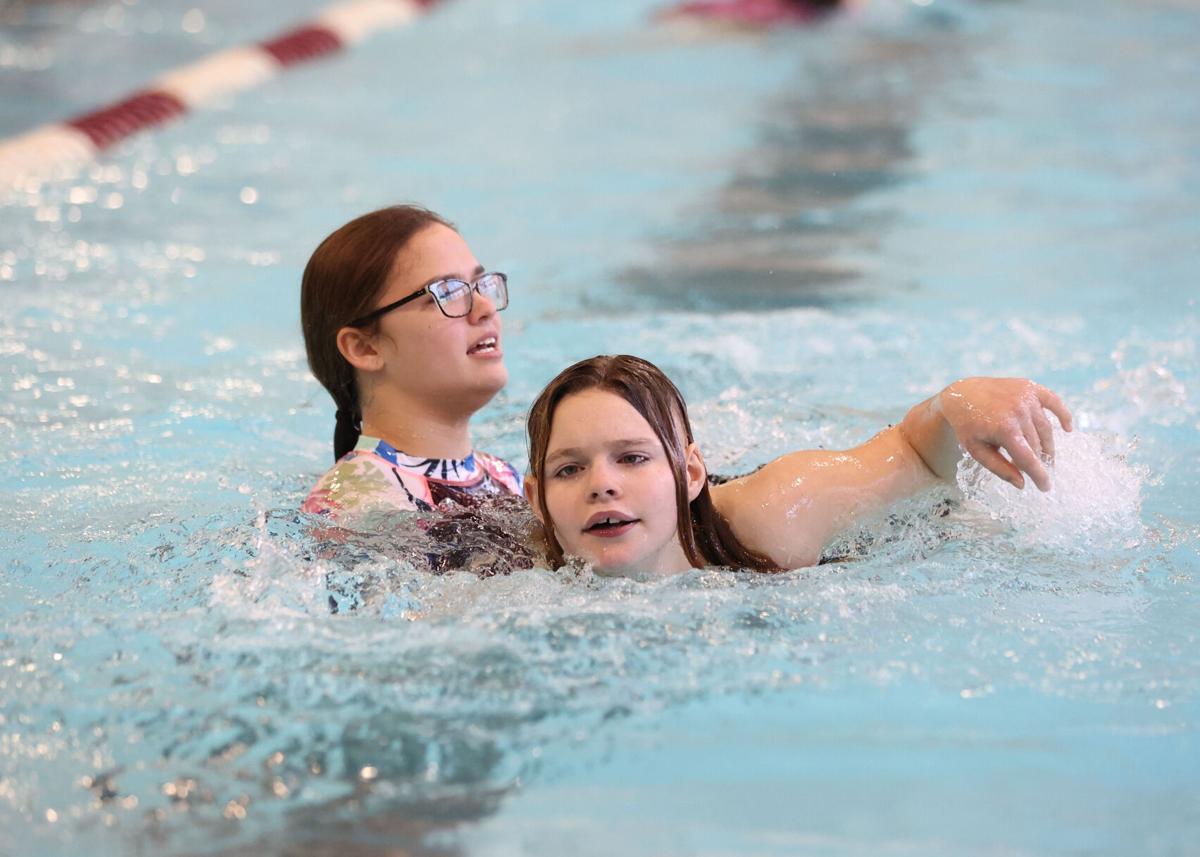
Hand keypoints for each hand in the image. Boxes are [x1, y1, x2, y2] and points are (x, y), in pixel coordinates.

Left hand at [938, 378, 1073, 491]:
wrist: (962, 393)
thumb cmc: (968, 425)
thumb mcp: (976, 450)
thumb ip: (999, 468)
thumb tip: (1022, 483)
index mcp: (1004, 429)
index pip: (1029, 459)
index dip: (1039, 476)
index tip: (1045, 488)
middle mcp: (1018, 412)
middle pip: (1037, 445)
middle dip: (1038, 460)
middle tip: (1038, 469)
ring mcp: (1026, 398)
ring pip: (1045, 429)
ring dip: (1046, 444)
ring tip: (1043, 455)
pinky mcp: (1030, 387)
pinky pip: (1054, 401)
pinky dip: (1063, 414)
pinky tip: (1068, 429)